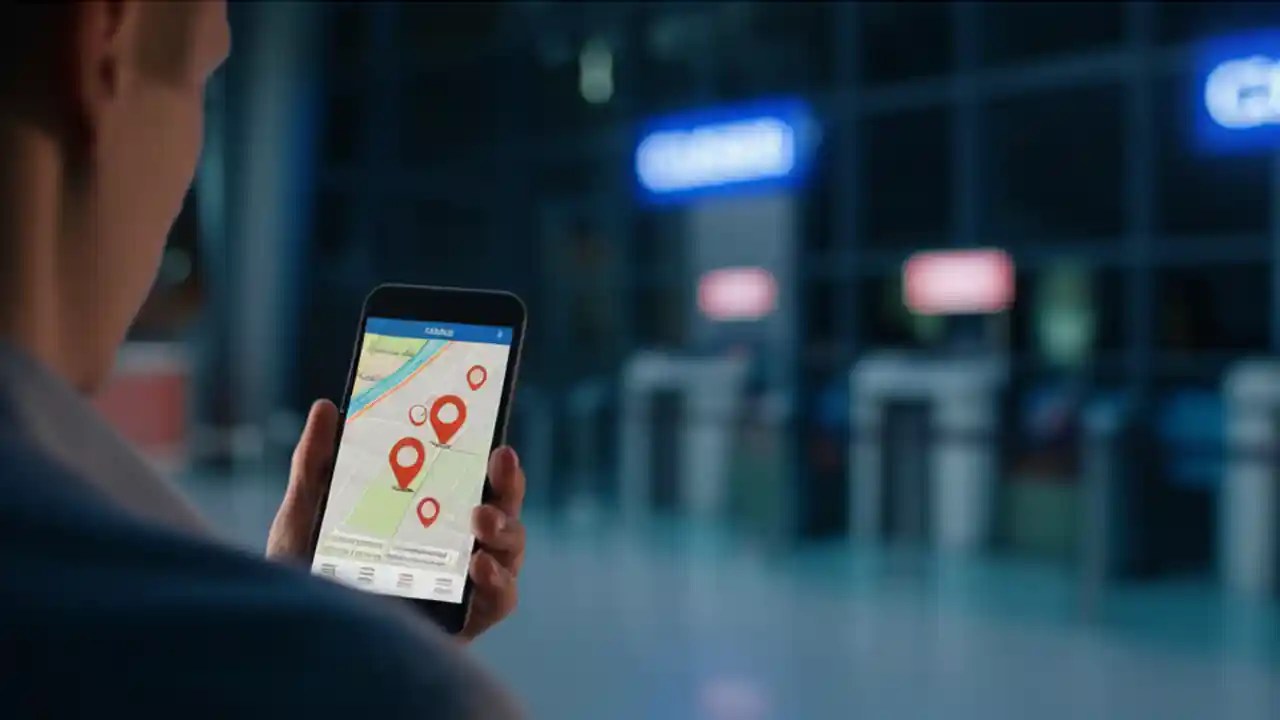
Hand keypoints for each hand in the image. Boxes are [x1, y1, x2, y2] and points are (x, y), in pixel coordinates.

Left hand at [267, 399, 525, 641]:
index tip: (495, 440)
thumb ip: (315, 464)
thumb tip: (325, 407)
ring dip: (506, 528)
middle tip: (500, 461)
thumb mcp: (306, 514)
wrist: (294, 639)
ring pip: (510, 550)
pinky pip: (501, 601)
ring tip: (482, 518)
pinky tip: (479, 566)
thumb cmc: (303, 576)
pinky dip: (500, 581)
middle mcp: (453, 548)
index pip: (473, 482)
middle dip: (509, 486)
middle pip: (502, 511)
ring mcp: (462, 585)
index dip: (493, 462)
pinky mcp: (463, 623)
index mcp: (429, 515)